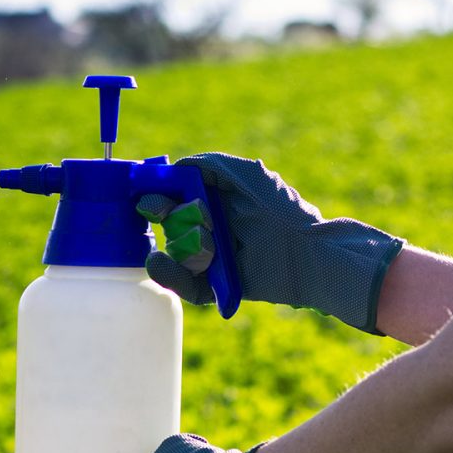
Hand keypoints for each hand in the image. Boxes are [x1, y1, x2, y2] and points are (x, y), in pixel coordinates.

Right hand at [138, 153, 404, 333]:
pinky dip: (173, 277)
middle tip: (168, 214)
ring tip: (205, 246)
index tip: (144, 195)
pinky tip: (164, 265)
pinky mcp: (217, 287)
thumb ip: (210, 165)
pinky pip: (186, 285)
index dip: (159, 196)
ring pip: (175, 254)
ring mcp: (214, 260)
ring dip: (180, 247)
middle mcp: (213, 229)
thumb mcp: (246, 175)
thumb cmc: (279, 211)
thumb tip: (177, 167)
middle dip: (167, 216)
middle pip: (171, 224)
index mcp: (219, 202)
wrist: (308, 256)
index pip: (177, 197)